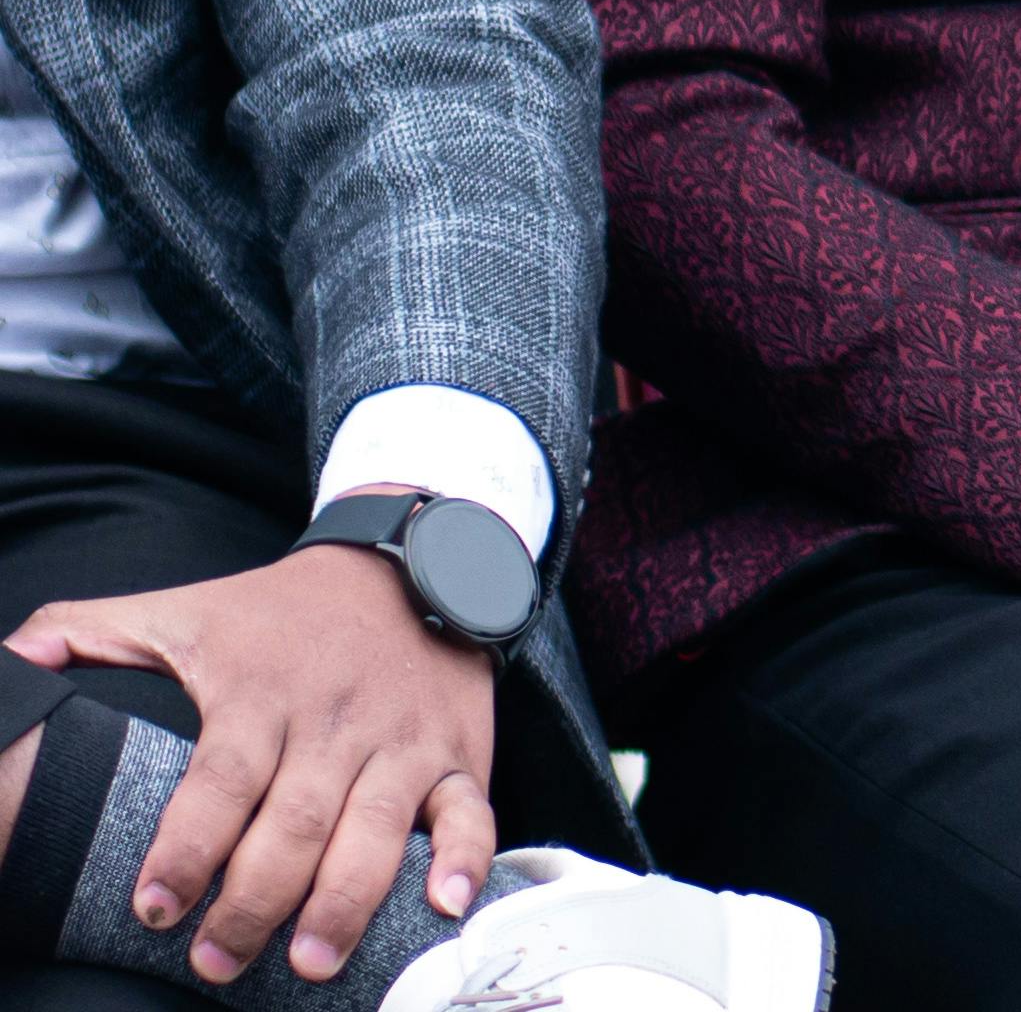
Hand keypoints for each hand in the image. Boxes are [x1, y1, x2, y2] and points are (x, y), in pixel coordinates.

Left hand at [8, 542, 496, 986]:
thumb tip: (10, 662)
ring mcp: (402, 740)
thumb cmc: (280, 611)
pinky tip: (444, 909)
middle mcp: (336, 720)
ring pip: (377, 829)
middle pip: (295, 821)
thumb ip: (92, 634)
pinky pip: (470, 811)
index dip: (188, 846)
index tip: (154, 907)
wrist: (415, 559)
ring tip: (307, 964)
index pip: (221, 778)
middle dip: (255, 900)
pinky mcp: (458, 753)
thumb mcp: (185, 610)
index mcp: (263, 691)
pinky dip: (465, 860)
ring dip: (344, 901)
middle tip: (215, 962)